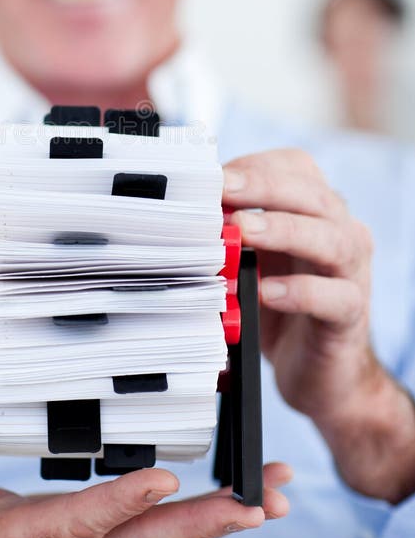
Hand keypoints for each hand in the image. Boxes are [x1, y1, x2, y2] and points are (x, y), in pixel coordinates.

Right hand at [0, 462, 290, 537]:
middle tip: (262, 500)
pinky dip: (219, 513)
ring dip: (231, 513)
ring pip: (179, 533)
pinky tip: (254, 498)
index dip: (125, 501)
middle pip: (159, 536)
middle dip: (212, 519)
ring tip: (277, 493)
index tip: (162, 478)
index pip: (92, 520)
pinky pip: (178, 528)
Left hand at [224, 148, 414, 502]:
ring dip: (285, 230)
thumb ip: (230, 231)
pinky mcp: (351, 315)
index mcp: (316, 209)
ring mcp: (352, 273)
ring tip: (245, 232)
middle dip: (264, 187)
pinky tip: (268, 292)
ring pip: (333, 239)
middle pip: (313, 196)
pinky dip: (302, 292)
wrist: (320, 371)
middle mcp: (341, 232)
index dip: (255, 166)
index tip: (215, 175)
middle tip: (224, 190)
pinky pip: (337, 297)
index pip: (295, 168)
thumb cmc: (280, 305)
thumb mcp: (250, 258)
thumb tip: (186, 210)